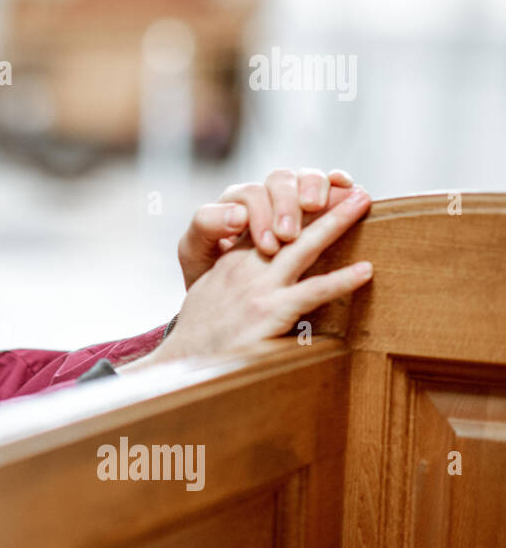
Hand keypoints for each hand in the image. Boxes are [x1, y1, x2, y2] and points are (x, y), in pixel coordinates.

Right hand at [128, 186, 373, 367]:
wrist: (182, 359)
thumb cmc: (198, 334)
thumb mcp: (209, 293)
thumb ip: (233, 279)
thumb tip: (254, 277)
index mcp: (232, 262)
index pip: (266, 222)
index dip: (295, 205)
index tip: (322, 192)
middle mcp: (246, 267)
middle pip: (288, 224)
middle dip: (322, 203)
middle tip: (353, 188)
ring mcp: (259, 288)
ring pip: (303, 246)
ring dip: (336, 222)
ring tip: (363, 203)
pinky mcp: (270, 311)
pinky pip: (312, 291)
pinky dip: (340, 280)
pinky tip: (365, 270)